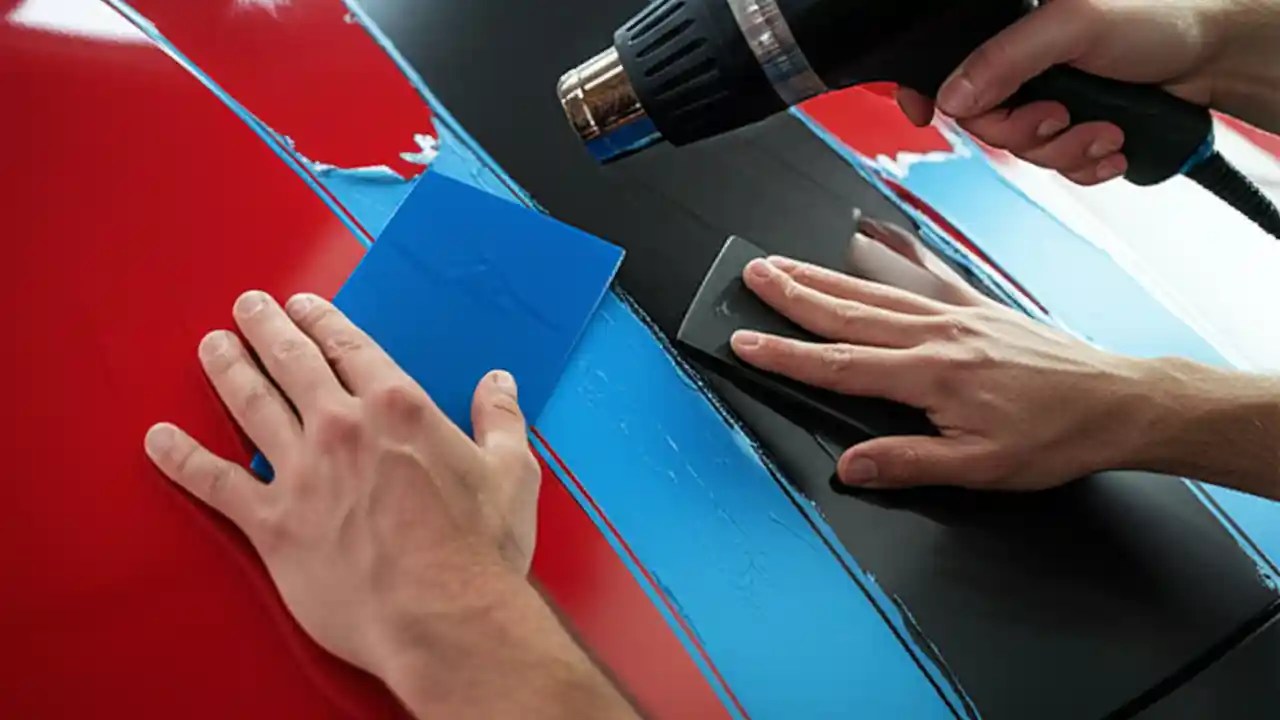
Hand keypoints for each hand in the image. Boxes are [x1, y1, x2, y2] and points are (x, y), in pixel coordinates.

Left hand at [144, 292, 634, 717]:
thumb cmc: (481, 550)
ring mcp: (302, 473)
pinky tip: (158, 439)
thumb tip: (499, 383)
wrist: (444, 617)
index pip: (349, 346)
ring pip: (250, 404)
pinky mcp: (275, 523)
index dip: (322, 320)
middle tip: (247, 307)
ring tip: (210, 345)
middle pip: (292, 362)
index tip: (303, 305)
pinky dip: (182, 459)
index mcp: (398, 408)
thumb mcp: (512, 474)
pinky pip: (216, 483)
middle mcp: (342, 428)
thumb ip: (502, 420)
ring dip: (226, 369)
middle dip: (265, 327)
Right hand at [730, 236, 1149, 489]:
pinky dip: (887, 259)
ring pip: (874, 290)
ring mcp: (957, 314)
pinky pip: (921, 276)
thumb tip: (850, 467)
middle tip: (751, 276)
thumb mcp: (980, 468)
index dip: (785, 355)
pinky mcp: (977, 306)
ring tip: (785, 264)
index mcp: (932, 375)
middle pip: (848, 311)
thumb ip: (908, 462)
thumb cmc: (1055, 436)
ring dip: (824, 276)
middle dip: (792, 294)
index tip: (745, 342)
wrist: (1117, 401)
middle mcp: (938, 334)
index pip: (839, 363)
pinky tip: (869, 245)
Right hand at [897, 0, 1279, 184]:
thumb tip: (955, 96)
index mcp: (1010, 30)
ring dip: (1066, 152)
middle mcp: (1023, 66)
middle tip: (1060, 117)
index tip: (924, 116)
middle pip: (984, 123)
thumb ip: (1006, 58)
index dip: (930, 94)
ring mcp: (1048, 100)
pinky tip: (1112, 144)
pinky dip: (1085, 165)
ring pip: (1022, 152)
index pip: (948, 69)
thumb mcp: (1072, 25)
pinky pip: (1056, 169)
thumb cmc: (1159, 18)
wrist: (1217, 58)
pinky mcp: (1074, 131)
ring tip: (1104, 130)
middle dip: (1027, 133)